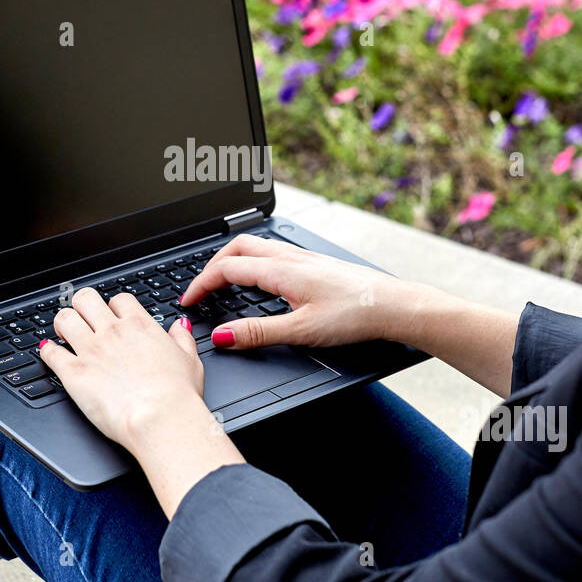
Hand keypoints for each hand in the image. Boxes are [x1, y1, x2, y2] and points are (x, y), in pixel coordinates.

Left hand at [40, 287, 207, 452]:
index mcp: (140, 326)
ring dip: (63, 324)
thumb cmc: (177, 395)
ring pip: (64, 319)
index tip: (112, 316)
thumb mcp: (190, 361)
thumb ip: (182, 338)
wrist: (159, 418)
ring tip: (64, 332)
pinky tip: (50, 353)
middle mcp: (112, 332)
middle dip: (82, 307)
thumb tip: (179, 326)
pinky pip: (50, 352)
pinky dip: (48, 351)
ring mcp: (90, 350)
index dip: (114, 307)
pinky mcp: (74, 373)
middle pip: (86, 299)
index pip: (119, 299)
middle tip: (83, 319)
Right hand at [179, 233, 410, 349]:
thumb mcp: (301, 331)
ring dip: (231, 260)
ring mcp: (303, 257)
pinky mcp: (314, 263)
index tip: (188, 302)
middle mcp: (289, 257)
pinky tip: (258, 280)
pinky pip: (271, 253)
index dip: (201, 285)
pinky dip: (251, 262)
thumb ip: (257, 333)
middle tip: (199, 289)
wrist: (393, 305)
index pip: (226, 269)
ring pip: (255, 247)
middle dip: (211, 265)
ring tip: (220, 282)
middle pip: (236, 247)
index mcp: (281, 270)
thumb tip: (221, 335)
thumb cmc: (356, 315)